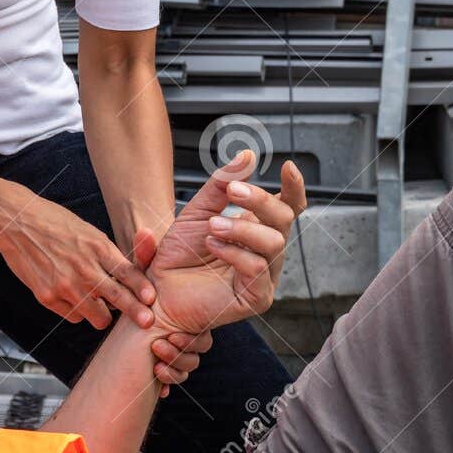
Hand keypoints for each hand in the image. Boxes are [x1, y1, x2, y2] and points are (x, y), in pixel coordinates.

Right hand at [0, 194, 155, 328]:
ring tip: (99, 305)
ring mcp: (66, 285)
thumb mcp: (88, 232)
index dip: (142, 289)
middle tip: (147, 322)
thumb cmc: (53, 223)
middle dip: (136, 313)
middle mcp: (84, 269)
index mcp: (97, 247)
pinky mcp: (48, 297)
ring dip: (102, 314)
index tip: (151, 299)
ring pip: (98, 317)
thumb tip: (127, 277)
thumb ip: (107, 255)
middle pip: (119, 299)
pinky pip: (74, 317)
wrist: (16, 222)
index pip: (128, 273)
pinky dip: (77, 311)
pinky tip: (72, 298)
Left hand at [132, 150, 306, 342]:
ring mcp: (264, 275)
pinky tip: (214, 246)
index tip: (287, 167)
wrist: (159, 291)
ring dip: (242, 229)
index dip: (294, 187)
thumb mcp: (198, 211)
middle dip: (260, 200)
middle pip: (283, 218)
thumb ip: (222, 185)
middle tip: (233, 190)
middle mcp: (265, 251)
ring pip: (274, 242)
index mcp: (257, 228)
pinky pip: (257, 268)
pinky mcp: (256, 298)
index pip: (288, 207)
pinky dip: (235, 252)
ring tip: (212, 227)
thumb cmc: (179, 255)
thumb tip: (248, 154)